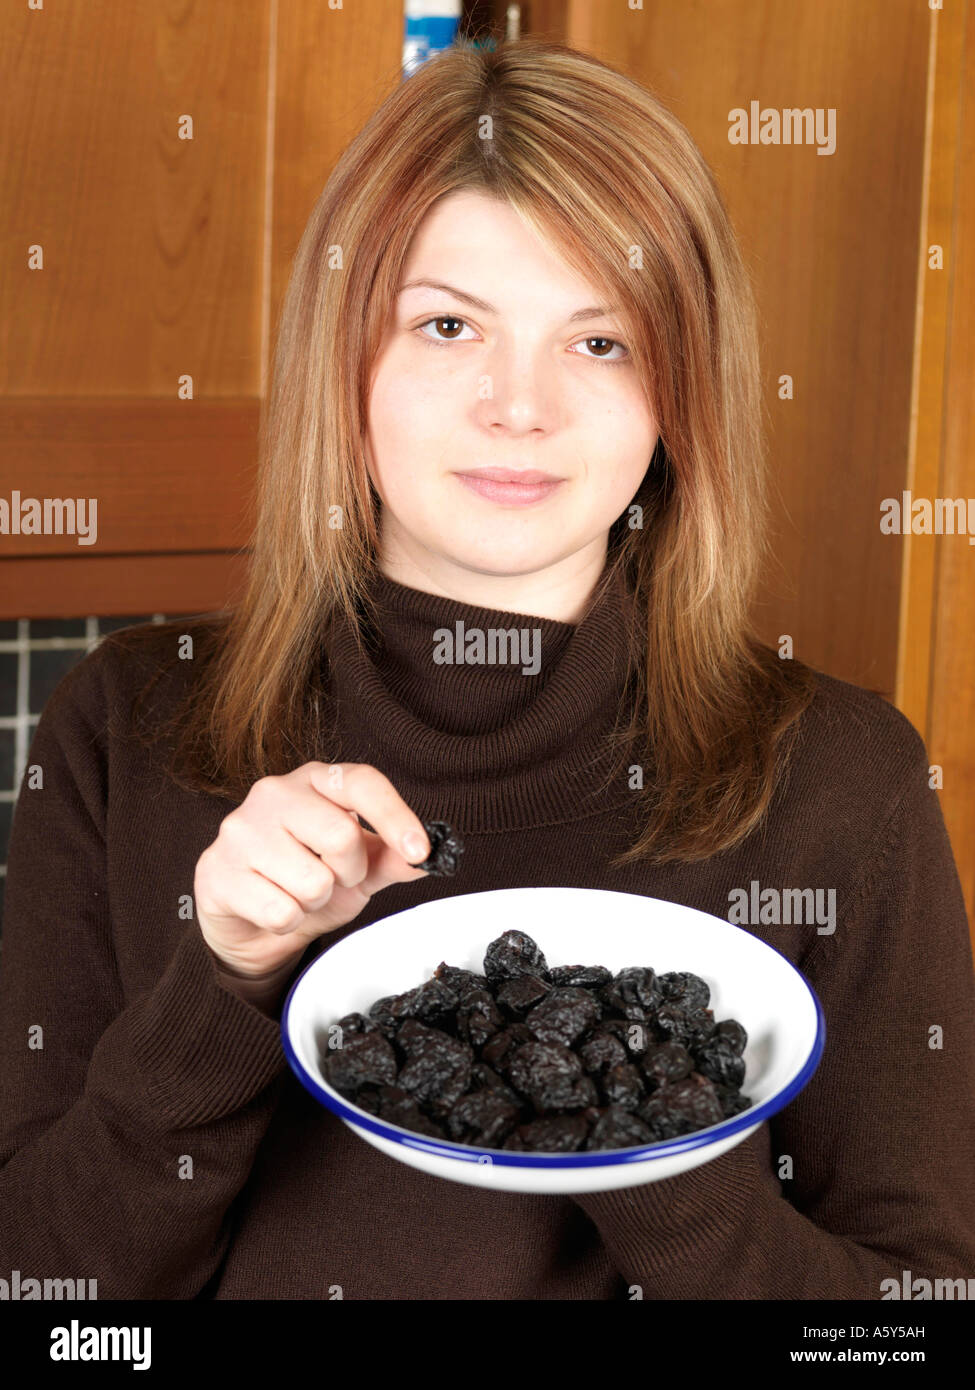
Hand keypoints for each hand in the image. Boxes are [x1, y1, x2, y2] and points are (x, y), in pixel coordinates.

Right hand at [194, 763, 430, 994]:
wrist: (251, 923)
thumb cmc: (305, 880)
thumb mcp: (358, 869)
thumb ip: (392, 859)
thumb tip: (428, 858)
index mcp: (315, 780)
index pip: (362, 782)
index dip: (396, 816)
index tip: (420, 850)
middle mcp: (274, 792)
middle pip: (341, 835)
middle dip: (347, 873)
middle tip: (331, 878)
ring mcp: (240, 829)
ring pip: (312, 880)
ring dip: (315, 901)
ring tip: (296, 892)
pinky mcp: (216, 869)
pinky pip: (281, 911)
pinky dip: (288, 922)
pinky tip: (271, 908)